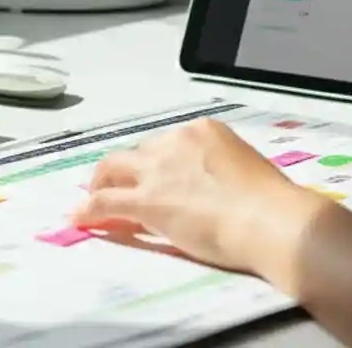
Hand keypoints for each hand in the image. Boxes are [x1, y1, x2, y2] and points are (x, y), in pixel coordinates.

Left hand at [72, 118, 317, 272]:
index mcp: (204, 131)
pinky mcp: (145, 200)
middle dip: (126, 170)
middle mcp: (176, 141)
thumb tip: (217, 189)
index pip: (168, 144)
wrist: (269, 220)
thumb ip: (222, 172)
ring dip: (102, 183)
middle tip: (118, 185)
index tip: (157, 176)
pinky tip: (80, 218)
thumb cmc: (271, 202)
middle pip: (138, 153)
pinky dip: (89, 209)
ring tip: (94, 198)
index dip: (157, 163)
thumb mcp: (245, 170)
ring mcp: (157, 170)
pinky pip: (105, 202)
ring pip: (114, 169)